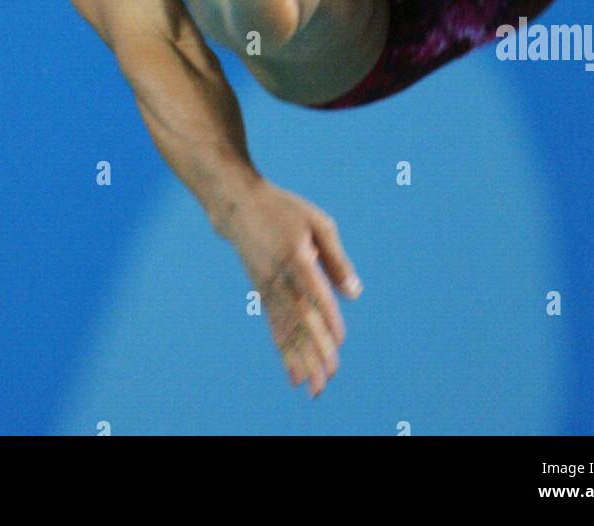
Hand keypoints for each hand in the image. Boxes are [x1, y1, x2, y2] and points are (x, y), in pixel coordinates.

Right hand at [223, 178, 362, 396]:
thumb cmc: (285, 210)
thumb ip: (337, 259)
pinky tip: (295, 373)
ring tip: (315, 387)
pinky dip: (285, 351)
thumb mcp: (318, 223)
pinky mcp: (261, 292)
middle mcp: (278, 276)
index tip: (340, 341)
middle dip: (315, 350)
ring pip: (286, 329)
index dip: (327, 316)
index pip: (313, 292)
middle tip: (329, 378)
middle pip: (298, 318)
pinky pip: (274, 327)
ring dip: (301, 360)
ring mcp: (266, 287)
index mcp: (295, 255)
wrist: (239, 205)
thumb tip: (355, 294)